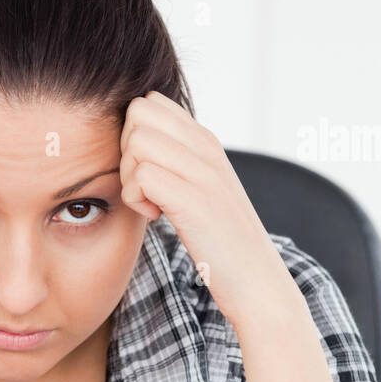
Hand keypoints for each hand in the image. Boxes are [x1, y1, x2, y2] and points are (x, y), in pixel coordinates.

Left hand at [119, 92, 294, 330]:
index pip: (150, 102)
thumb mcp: (199, 188)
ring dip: (129, 175)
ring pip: (136, 140)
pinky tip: (155, 217)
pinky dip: (137, 199)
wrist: (255, 279)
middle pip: (138, 113)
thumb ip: (175, 161)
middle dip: (125, 148)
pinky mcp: (195, 200)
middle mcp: (206, 148)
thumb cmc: (219, 238)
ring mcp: (203, 172)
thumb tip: (134, 142)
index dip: (133, 133)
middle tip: (142, 185)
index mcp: (206, 141)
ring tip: (149, 203)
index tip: (146, 169)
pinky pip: (142, 176)